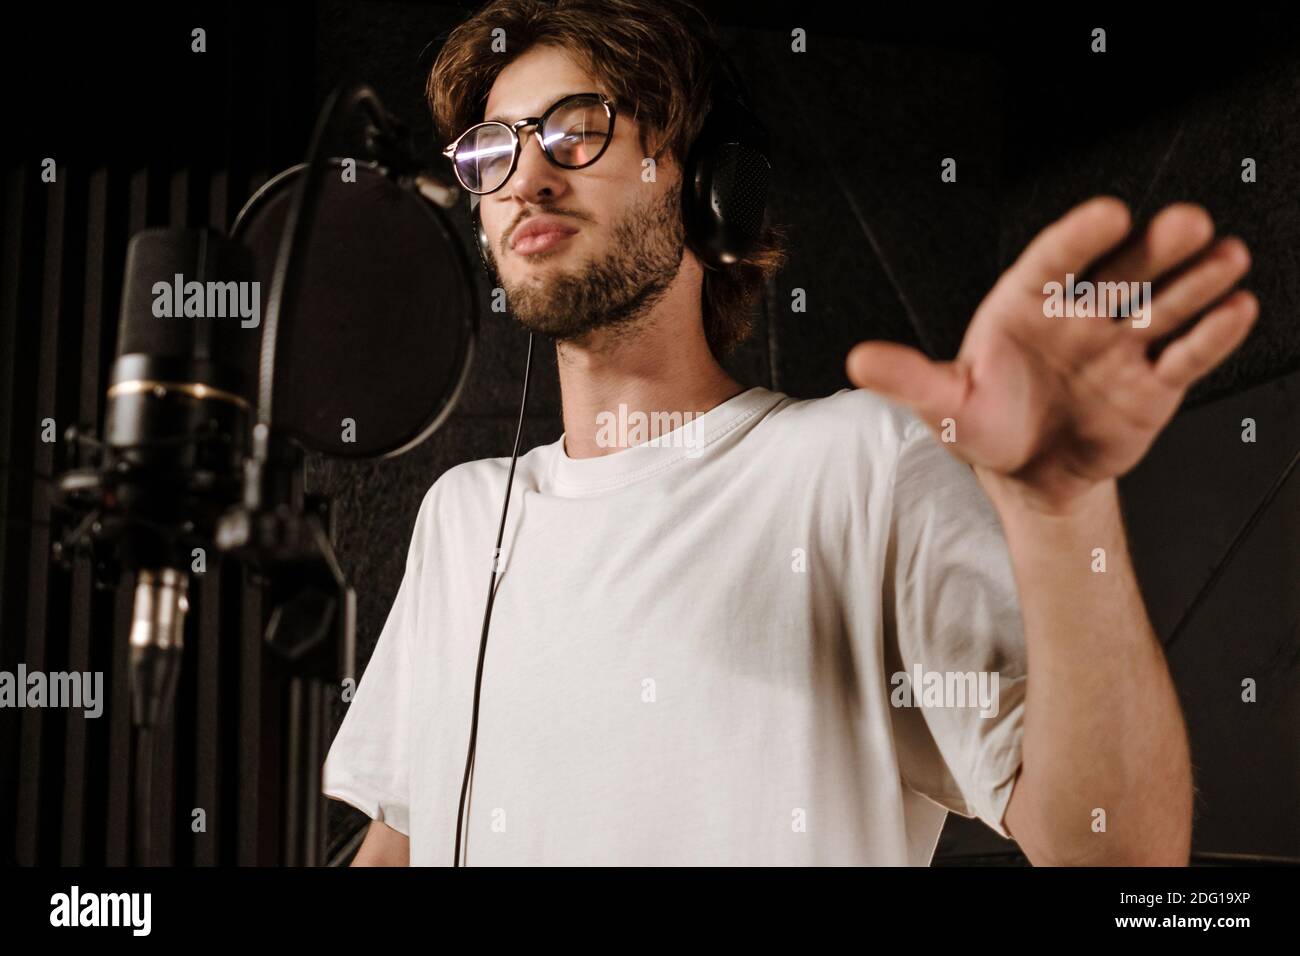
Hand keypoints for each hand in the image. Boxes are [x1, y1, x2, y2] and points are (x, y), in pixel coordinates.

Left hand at [846, 196, 1258, 514]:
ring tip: (1227, 256)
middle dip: (1155, 249)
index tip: (1110, 214)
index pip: (1054, 262)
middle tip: (1187, 222)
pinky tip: (1237, 307)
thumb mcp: (942, 404)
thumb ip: (908, 378)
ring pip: (1163, 305)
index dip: (1081, 238)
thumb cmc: (984, 427)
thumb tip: (857, 360)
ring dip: (1196, 281)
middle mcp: (1079, 317)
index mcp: (1025, 307)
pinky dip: (1212, 334)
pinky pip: (1186, 354)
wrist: (1030, 476)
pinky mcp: (1153, 383)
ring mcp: (1120, 346)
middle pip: (1120, 273)